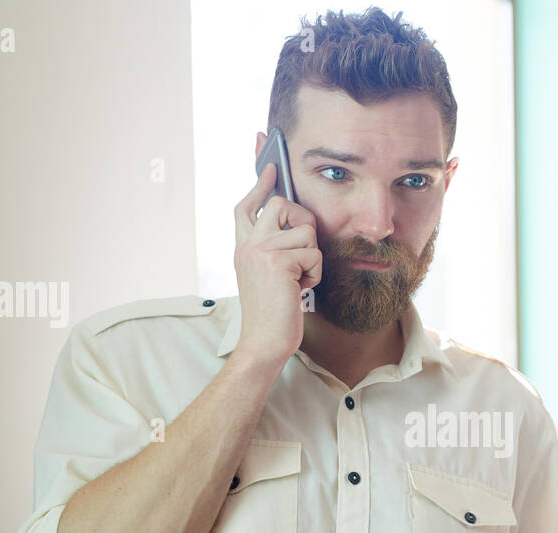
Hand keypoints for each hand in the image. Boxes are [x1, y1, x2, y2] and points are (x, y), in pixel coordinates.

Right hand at [232, 161, 321, 367]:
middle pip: (281, 204)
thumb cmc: (273, 314)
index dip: (260, 184)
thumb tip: (296, 225)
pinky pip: (313, 254)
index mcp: (243, 247)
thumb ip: (273, 249)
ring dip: (311, 259)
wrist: (264, 342)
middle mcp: (248, 244)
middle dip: (302, 222)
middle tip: (301, 252)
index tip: (271, 164)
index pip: (247, 206)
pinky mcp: (277, 262)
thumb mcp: (268, 276)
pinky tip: (299, 290)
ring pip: (305, 231)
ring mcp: (260, 251)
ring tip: (297, 281)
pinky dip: (314, 274)